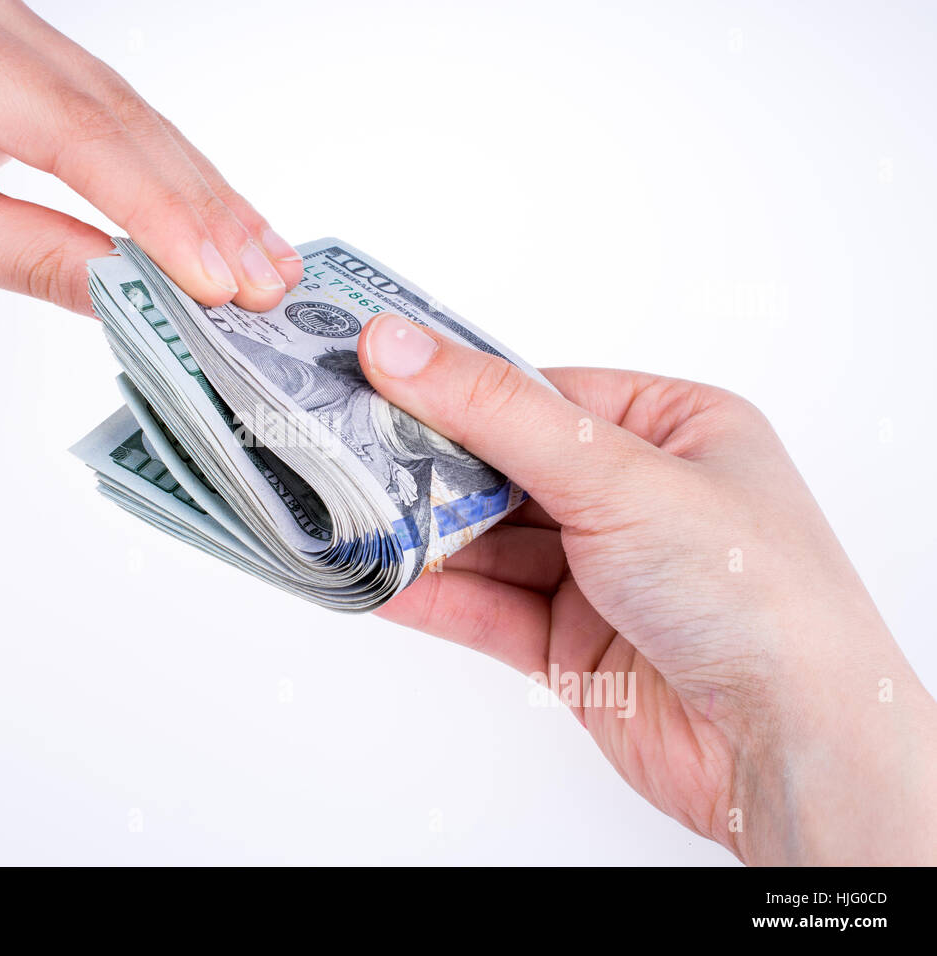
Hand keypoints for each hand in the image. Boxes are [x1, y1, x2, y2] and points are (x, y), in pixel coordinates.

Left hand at [0, 0, 301, 324]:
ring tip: (262, 262)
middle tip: (266, 280)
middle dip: (203, 209)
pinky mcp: (26, 68)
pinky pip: (115, 125)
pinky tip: (215, 223)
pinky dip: (166, 184)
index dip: (159, 211)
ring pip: (134, 121)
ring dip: (202, 199)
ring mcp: (10, 33)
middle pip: (124, 118)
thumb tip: (142, 292)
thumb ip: (38, 257)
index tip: (218, 279)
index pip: (77, 130)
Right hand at [358, 311, 936, 864]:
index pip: (541, 394)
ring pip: (487, 543)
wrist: (788, 746)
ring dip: (418, 535)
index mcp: (675, 431)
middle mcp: (638, 499)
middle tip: (338, 444)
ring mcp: (602, 575)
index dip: (456, 386)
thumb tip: (399, 347)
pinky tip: (374, 577)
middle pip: (504, 469)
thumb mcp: (618, 474)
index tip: (372, 373)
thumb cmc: (752, 592)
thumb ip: (497, 413)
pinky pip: (485, 609)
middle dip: (426, 466)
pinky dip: (430, 594)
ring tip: (339, 512)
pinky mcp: (571, 646)